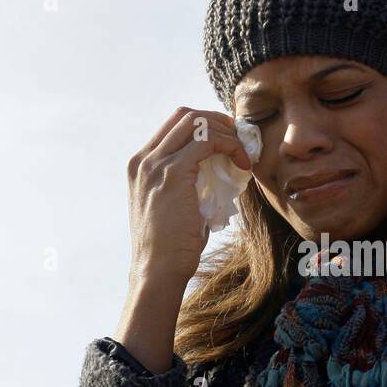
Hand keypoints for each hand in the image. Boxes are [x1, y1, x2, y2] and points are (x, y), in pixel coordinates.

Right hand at [125, 106, 252, 287]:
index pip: (175, 125)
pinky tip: (243, 165)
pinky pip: (207, 141)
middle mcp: (143, 160)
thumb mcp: (177, 206)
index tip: (231, 141)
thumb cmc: (172, 248)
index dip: (207, 125)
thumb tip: (221, 171)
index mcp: (141, 165)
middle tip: (243, 140)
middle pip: (185, 114)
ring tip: (244, 154)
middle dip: (219, 122)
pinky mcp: (172, 174)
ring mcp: (154, 165)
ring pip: (196, 121)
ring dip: (227, 133)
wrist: (157, 271)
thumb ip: (190, 183)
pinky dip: (230, 146)